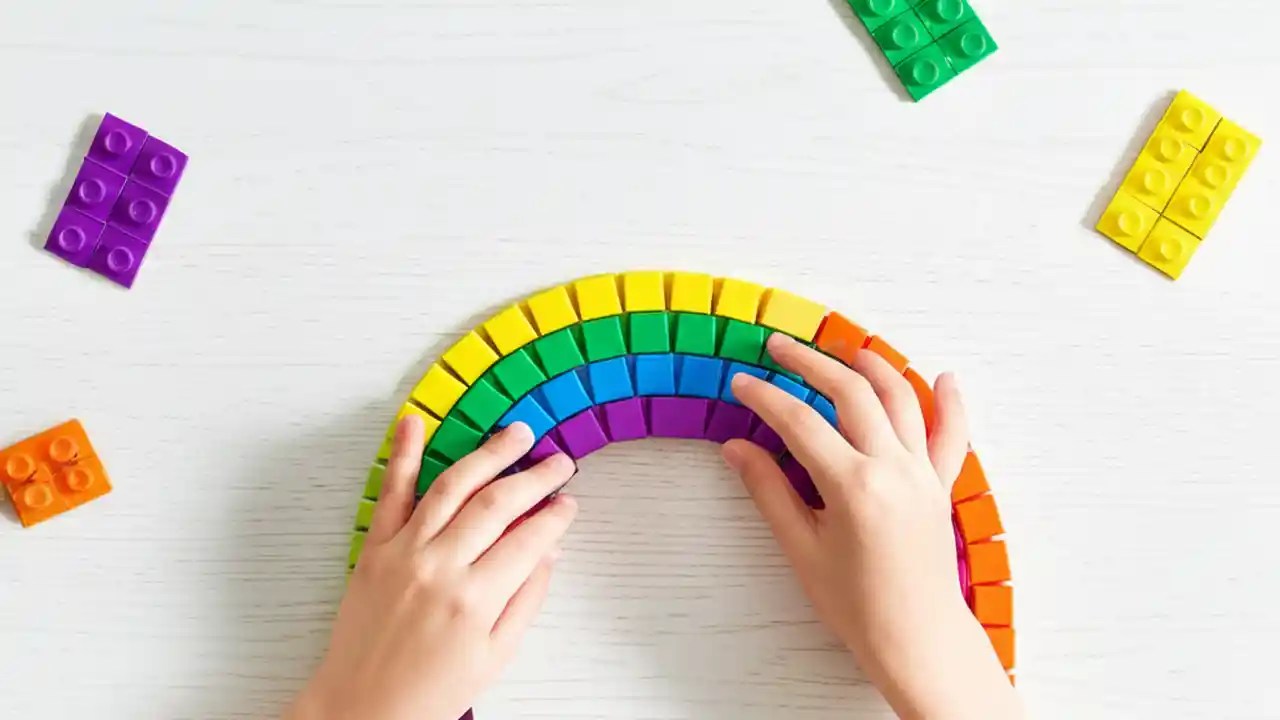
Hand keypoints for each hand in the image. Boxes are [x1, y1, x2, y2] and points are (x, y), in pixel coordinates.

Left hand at [287, 417, 577, 719]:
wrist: (361, 708)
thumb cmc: (428, 693)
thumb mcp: (494, 656)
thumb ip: (525, 599)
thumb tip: (548, 552)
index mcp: (474, 600)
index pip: (529, 539)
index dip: (555, 514)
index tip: (569, 500)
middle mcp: (439, 568)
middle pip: (497, 504)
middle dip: (534, 476)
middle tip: (557, 460)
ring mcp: (403, 553)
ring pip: (453, 486)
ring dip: (488, 453)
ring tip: (515, 434)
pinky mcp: (374, 549)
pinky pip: (390, 493)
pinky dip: (402, 454)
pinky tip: (414, 425)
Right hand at [722, 334, 1022, 719]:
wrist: (917, 639)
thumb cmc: (858, 606)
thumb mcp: (801, 549)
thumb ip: (769, 491)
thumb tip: (736, 449)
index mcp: (854, 487)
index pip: (801, 422)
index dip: (766, 397)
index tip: (742, 382)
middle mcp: (894, 469)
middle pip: (850, 393)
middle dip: (811, 362)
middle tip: (779, 347)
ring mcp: (922, 473)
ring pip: (900, 399)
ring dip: (871, 365)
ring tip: (844, 348)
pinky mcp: (941, 485)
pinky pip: (951, 434)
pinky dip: (949, 403)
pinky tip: (944, 378)